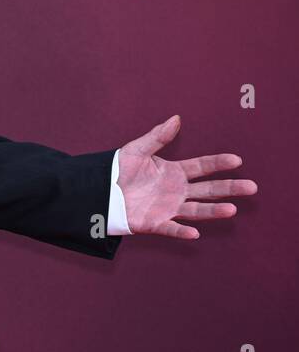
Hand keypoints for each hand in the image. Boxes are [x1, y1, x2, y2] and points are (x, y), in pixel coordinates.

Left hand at [117, 115, 257, 239]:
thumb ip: (157, 136)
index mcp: (175, 172)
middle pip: (208, 190)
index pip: (202, 167)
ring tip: (232, 209)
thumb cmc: (119, 170)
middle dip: (229, 188)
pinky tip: (194, 233)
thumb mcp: (137, 150)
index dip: (218, 163)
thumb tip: (176, 118)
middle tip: (251, 187)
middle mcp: (177, 191)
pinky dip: (181, 232)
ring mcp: (168, 208)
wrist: (100, 190)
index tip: (236, 160)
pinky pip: (170, 228)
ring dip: (213, 210)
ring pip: (196, 210)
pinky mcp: (154, 223)